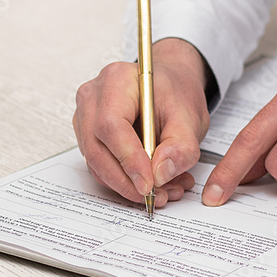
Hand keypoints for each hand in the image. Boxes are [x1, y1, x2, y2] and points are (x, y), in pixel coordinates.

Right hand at [73, 38, 210, 207]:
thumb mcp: (190, 117)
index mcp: (116, 81)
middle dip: (126, 180)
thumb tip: (160, 173)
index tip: (149, 183)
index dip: (128, 159)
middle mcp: (93, 97)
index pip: (111, 125)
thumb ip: (181, 147)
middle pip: (97, 148)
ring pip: (96, 162)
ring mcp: (85, 117)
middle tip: (156, 195)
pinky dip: (124, 181)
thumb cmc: (175, 93)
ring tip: (163, 191)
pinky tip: (152, 183)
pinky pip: (99, 166)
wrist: (170, 87)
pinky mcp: (88, 136)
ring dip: (127, 185)